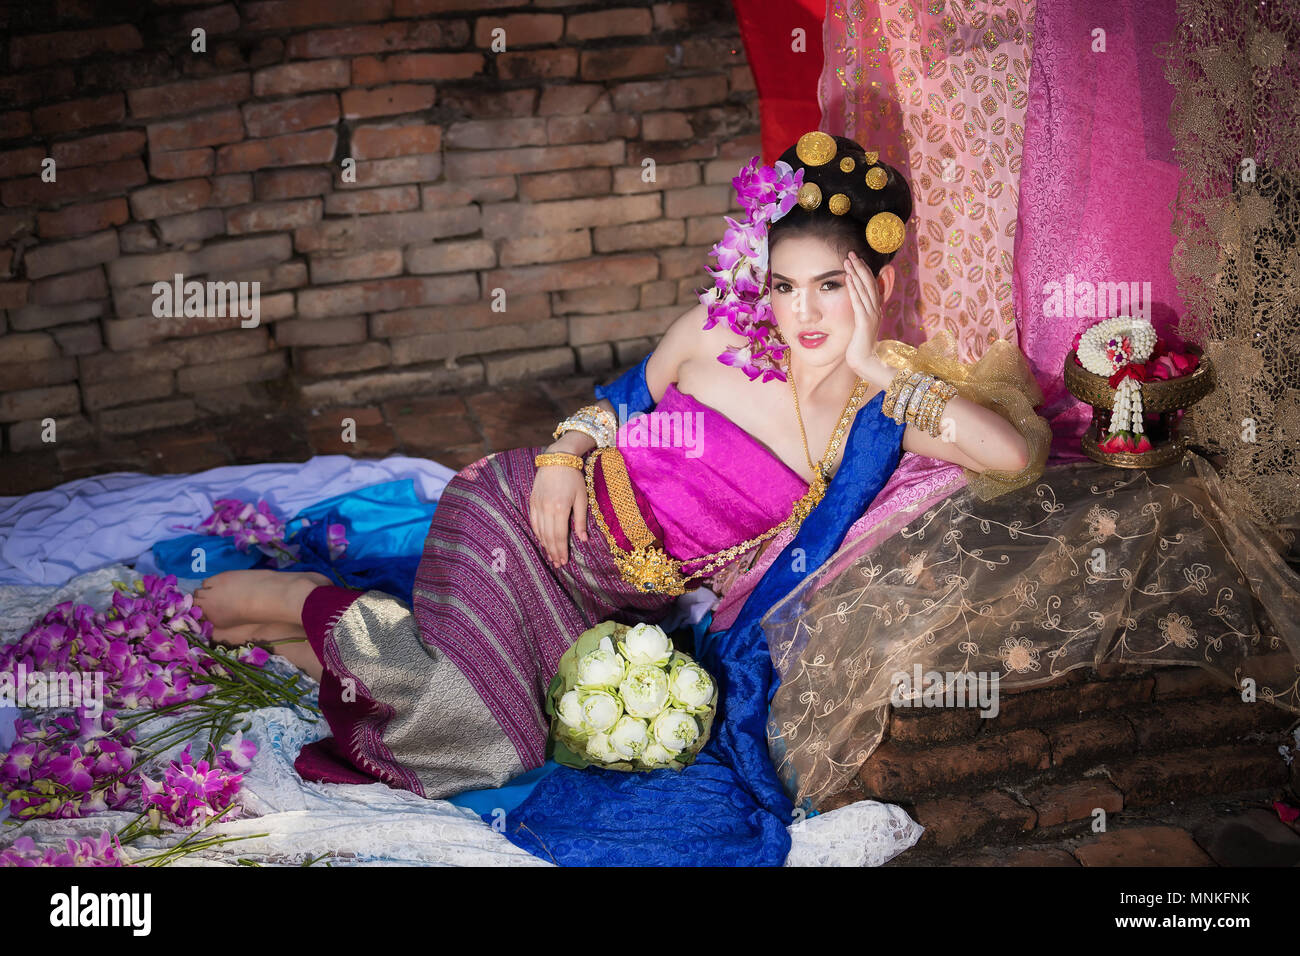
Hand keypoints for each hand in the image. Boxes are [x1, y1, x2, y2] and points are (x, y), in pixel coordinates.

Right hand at [529, 455, 588, 567]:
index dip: (561, 550)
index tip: (564, 561)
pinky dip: (538, 533)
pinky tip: (543, 541)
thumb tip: (583, 540)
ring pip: (540, 531)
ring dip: (545, 545)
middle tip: (558, 563)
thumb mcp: (582, 498)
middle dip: (554, 551)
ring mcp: (537, 505)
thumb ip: (581, 520)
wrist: (557, 459)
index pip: (559, 535)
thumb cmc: (574, 478)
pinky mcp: (532, 501)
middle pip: (549, 536)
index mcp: (561, 508)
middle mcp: (547, 508)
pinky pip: (533, 522)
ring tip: (551, 556)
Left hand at [843, 251, 883, 379]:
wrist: (865, 361)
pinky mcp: (864, 323)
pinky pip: (859, 302)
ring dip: (856, 274)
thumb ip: (859, 314)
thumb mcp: (860, 326)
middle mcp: (875, 310)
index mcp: (875, 310)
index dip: (864, 271)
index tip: (856, 259)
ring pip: (864, 289)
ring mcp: (871, 316)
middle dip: (860, 267)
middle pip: (869, 283)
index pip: (871, 285)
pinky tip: (848, 279)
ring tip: (848, 260)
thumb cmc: (860, 346)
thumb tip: (853, 305)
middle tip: (851, 253)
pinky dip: (854, 289)